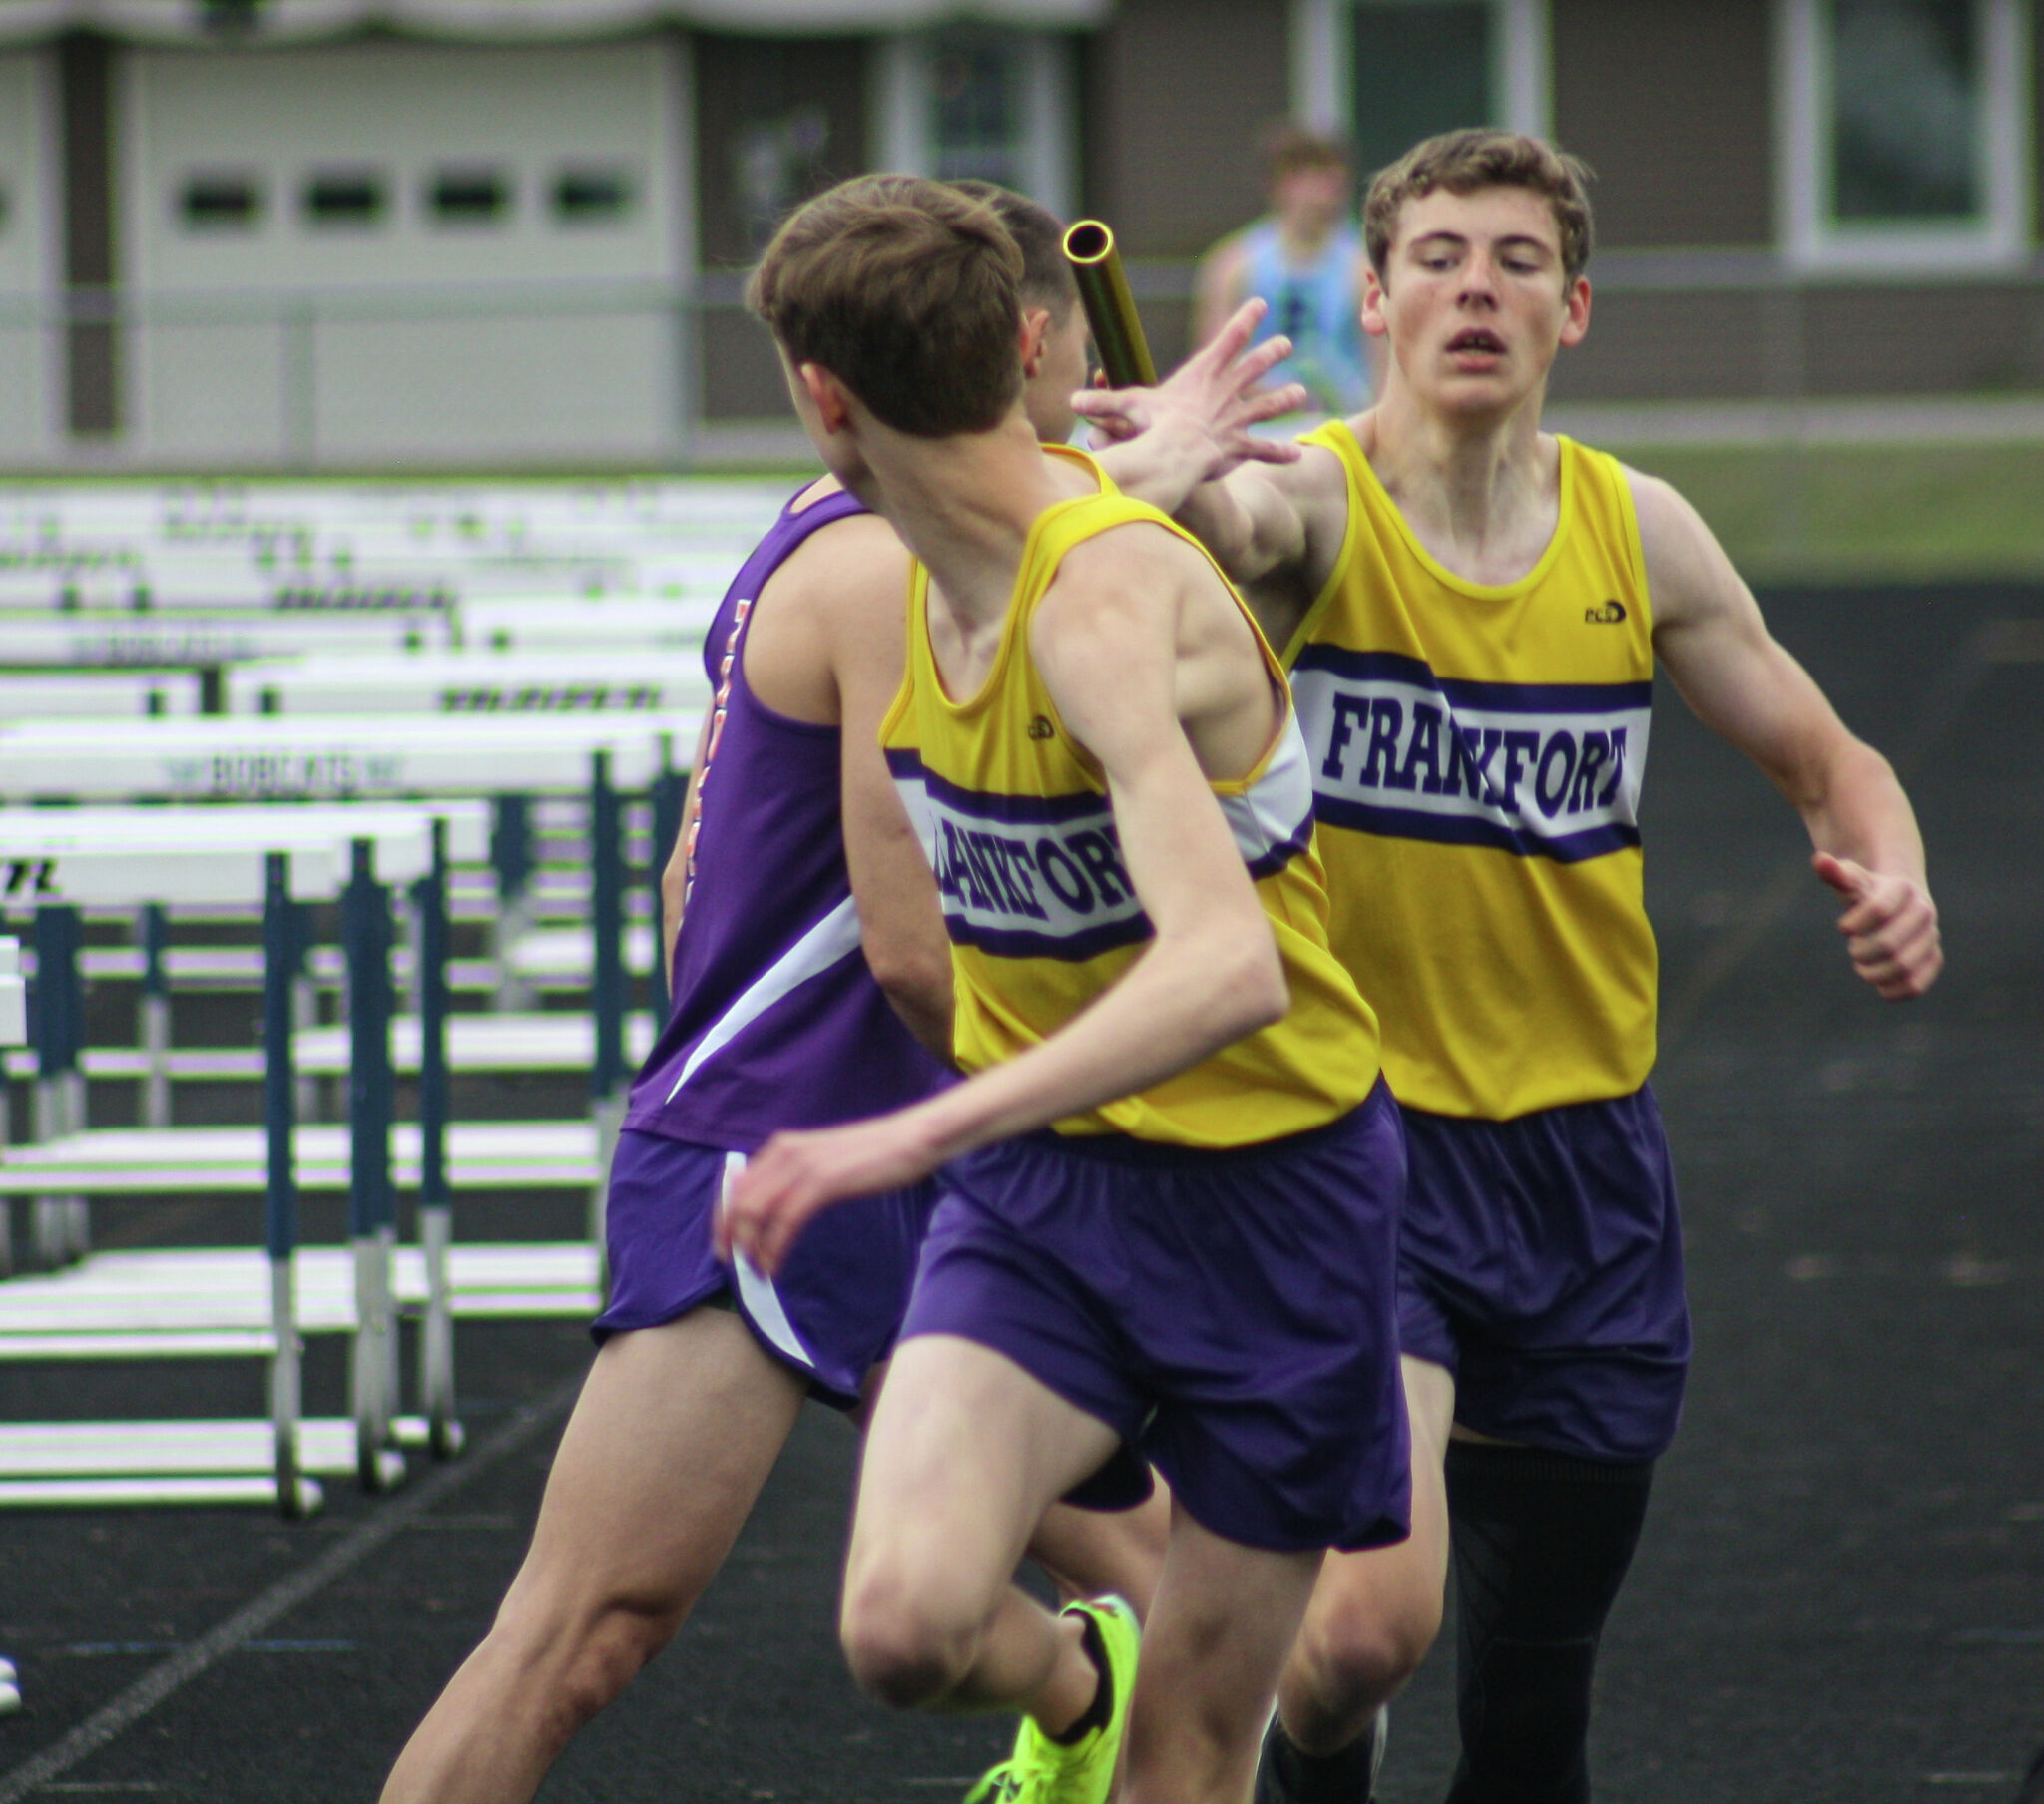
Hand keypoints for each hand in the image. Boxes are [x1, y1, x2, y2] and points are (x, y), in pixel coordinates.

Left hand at [715, 1112, 942, 1276]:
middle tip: (734, 1266)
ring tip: (757, 1271)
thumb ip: (794, 1177)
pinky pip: (785, 1222)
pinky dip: (774, 1249)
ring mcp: (803, 1166)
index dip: (722, 1219)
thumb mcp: (822, 1161)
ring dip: (750, 1248)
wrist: (909, 1140)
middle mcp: (784, 1152)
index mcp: (780, 1146)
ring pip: (756, 1212)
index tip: (724, 1246)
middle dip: (730, 1237)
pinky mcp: (823, 1182)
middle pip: (739, 1200)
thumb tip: (771, 1208)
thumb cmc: (872, 1154)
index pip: (735, 1185)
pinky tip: (775, 1266)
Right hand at [1072, 299, 1309, 479]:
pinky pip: (1262, 449)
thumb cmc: (1150, 426)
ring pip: (1265, 405)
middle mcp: (1223, 393)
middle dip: (1270, 354)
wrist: (1176, 451)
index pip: (1226, 340)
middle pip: (1252, 367)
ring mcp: (1234, 419)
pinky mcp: (1238, 447)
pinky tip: (1297, 454)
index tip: (1259, 305)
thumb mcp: (1126, 408)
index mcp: (1201, 374)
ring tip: (1300, 393)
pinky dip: (1278, 452)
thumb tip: (1073, 402)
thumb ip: (1103, 404)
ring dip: (1283, 399)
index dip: (1244, 321)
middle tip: (1286, 343)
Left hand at [1812, 852, 1942, 998]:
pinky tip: (1879, 985)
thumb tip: (1821, 860)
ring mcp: (1931, 937)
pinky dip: (1893, 991)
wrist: (1898, 902)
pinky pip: (1916, 985)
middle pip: (1888, 944)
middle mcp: (1923, 912)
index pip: (1879, 909)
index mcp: (1903, 889)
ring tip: (1864, 967)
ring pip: (1903, 967)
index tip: (1843, 928)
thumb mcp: (1851, 880)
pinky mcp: (1933, 960)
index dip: (1854, 924)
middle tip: (1854, 949)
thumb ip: (1836, 873)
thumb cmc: (1867, 892)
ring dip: (1874, 973)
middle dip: (1862, 952)